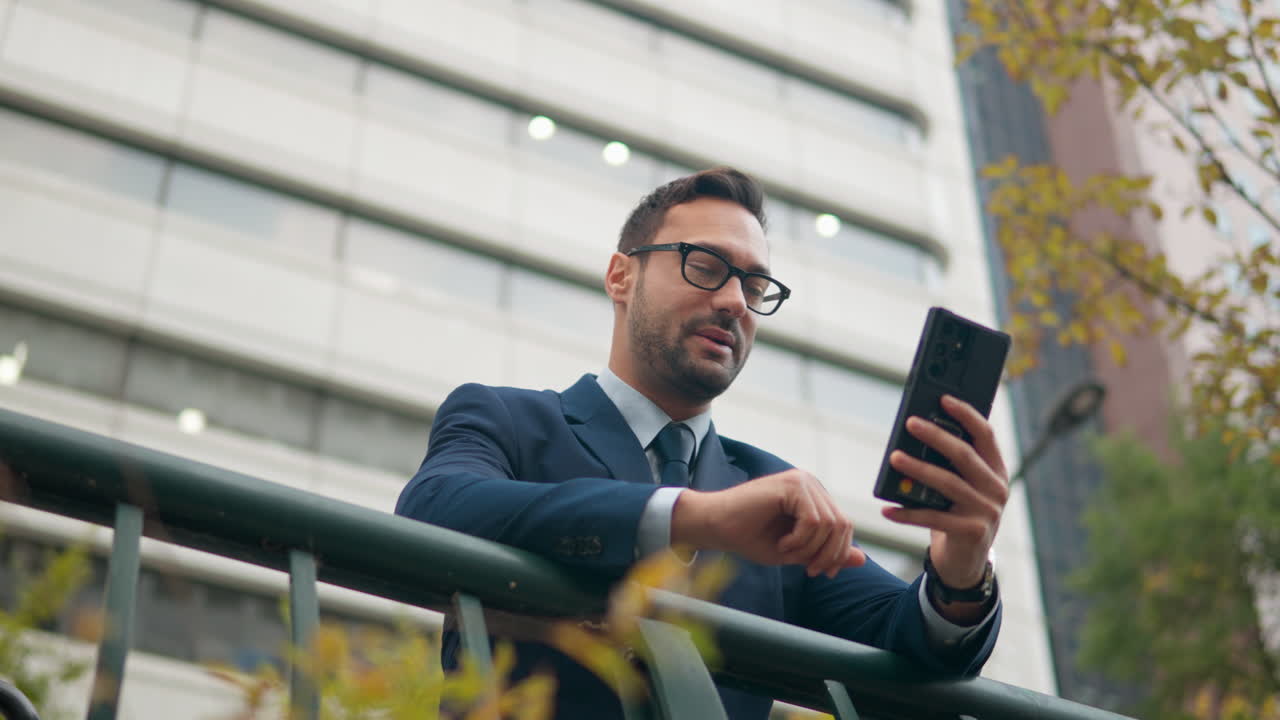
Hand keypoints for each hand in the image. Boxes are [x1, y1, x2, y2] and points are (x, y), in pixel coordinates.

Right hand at [671, 468, 865, 577]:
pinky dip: (800, 540)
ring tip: (786, 553)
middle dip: (828, 554)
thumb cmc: (749, 537)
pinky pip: (813, 520)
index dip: (838, 553)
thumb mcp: (796, 551)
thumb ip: (827, 552)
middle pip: (842, 525)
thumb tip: (863, 560)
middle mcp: (810, 484)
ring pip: (829, 524)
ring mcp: (801, 481)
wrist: (715, 527)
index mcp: (813, 497)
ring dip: (810, 549)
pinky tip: (782, 544)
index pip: (844, 525)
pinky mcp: (790, 485)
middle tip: (808, 570)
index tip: (821, 572)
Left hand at [882, 395, 1008, 592]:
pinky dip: (908, 513)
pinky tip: (887, 509)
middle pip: (964, 455)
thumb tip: (915, 432)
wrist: (965, 563)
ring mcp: (987, 511)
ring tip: (894, 458)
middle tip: (910, 423)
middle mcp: (996, 489)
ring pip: (947, 483)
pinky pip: (933, 518)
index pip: (985, 435)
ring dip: (918, 469)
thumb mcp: (959, 487)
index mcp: (996, 471)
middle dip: (936, 435)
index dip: (966, 415)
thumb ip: (948, 465)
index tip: (943, 399)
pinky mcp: (972, 532)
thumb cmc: (956, 514)